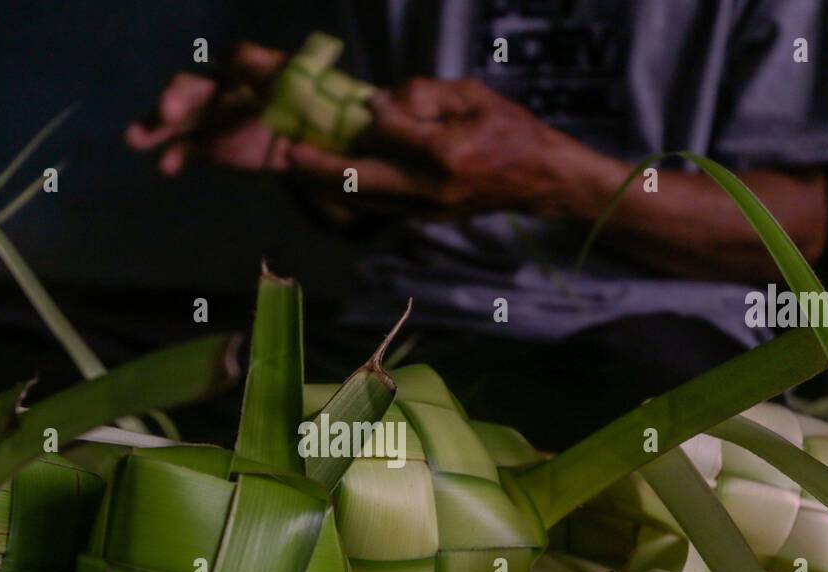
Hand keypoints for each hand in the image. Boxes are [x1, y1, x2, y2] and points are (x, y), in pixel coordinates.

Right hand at [124, 42, 294, 174]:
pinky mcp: (206, 147)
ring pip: (177, 120)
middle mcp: (215, 88)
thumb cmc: (296, 100)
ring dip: (155, 128)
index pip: (228, 62)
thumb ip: (268, 71)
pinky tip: (166, 167)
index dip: (225, 67)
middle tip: (165, 112)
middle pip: (190, 88)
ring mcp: (206, 119)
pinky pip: (186, 150)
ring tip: (135, 139)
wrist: (300, 141)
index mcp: (240, 68)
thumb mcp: (293, 81)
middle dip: (176, 99)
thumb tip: (236, 59)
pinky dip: (176, 157)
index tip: (224, 74)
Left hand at [286, 77, 605, 219]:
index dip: (371, 115)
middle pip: (362, 180)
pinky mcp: (422, 220)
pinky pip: (376, 208)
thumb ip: (422, 96)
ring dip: (326, 187)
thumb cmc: (510, 131)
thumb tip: (374, 105)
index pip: (389, 133)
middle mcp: (430, 190)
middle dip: (319, 168)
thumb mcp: (472, 96)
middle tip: (287, 155)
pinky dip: (349, 195)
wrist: (540, 181)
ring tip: (297, 170)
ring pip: (363, 201)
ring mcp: (425, 211)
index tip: (364, 103)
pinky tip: (330, 181)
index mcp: (447, 154)